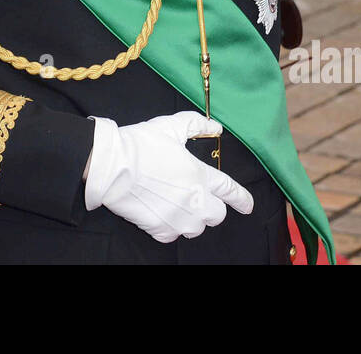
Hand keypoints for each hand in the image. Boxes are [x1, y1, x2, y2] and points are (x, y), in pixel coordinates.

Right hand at [84, 112, 253, 242]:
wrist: (113, 167)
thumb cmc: (142, 144)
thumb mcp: (172, 126)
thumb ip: (198, 125)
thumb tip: (216, 127)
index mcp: (201, 176)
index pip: (230, 190)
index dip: (242, 199)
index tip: (247, 206)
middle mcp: (195, 201)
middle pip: (217, 215)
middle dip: (211, 207)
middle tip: (195, 196)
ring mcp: (179, 218)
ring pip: (197, 228)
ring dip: (191, 218)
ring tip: (175, 204)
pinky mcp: (161, 229)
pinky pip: (173, 235)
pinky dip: (169, 226)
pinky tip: (159, 211)